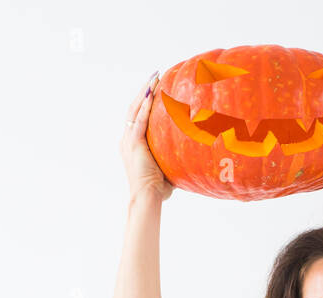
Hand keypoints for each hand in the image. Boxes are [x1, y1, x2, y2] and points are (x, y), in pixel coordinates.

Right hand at [120, 70, 174, 201]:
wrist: (147, 198)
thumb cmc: (158, 191)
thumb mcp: (167, 169)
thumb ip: (175, 160)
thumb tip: (195, 157)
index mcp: (133, 144)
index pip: (138, 117)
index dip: (145, 101)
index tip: (155, 88)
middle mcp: (127, 140)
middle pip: (134, 108)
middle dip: (145, 90)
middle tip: (156, 75)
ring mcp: (128, 141)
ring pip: (135, 109)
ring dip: (145, 92)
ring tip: (155, 77)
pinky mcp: (133, 143)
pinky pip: (139, 120)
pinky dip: (145, 106)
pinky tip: (152, 92)